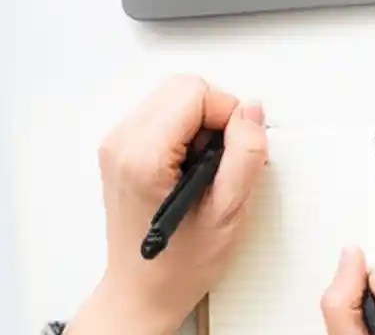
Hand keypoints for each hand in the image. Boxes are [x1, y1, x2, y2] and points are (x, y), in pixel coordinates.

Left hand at [68, 76, 269, 334]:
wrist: (143, 291)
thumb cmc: (180, 263)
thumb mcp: (229, 212)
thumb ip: (245, 155)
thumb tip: (252, 111)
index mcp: (143, 156)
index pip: (196, 93)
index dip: (229, 115)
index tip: (236, 151)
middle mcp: (122, 144)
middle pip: (182, 88)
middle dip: (216, 115)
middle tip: (223, 159)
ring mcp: (118, 146)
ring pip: (175, 98)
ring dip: (202, 125)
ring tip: (207, 168)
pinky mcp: (123, 150)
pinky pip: (164, 115)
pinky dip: (188, 132)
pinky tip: (192, 168)